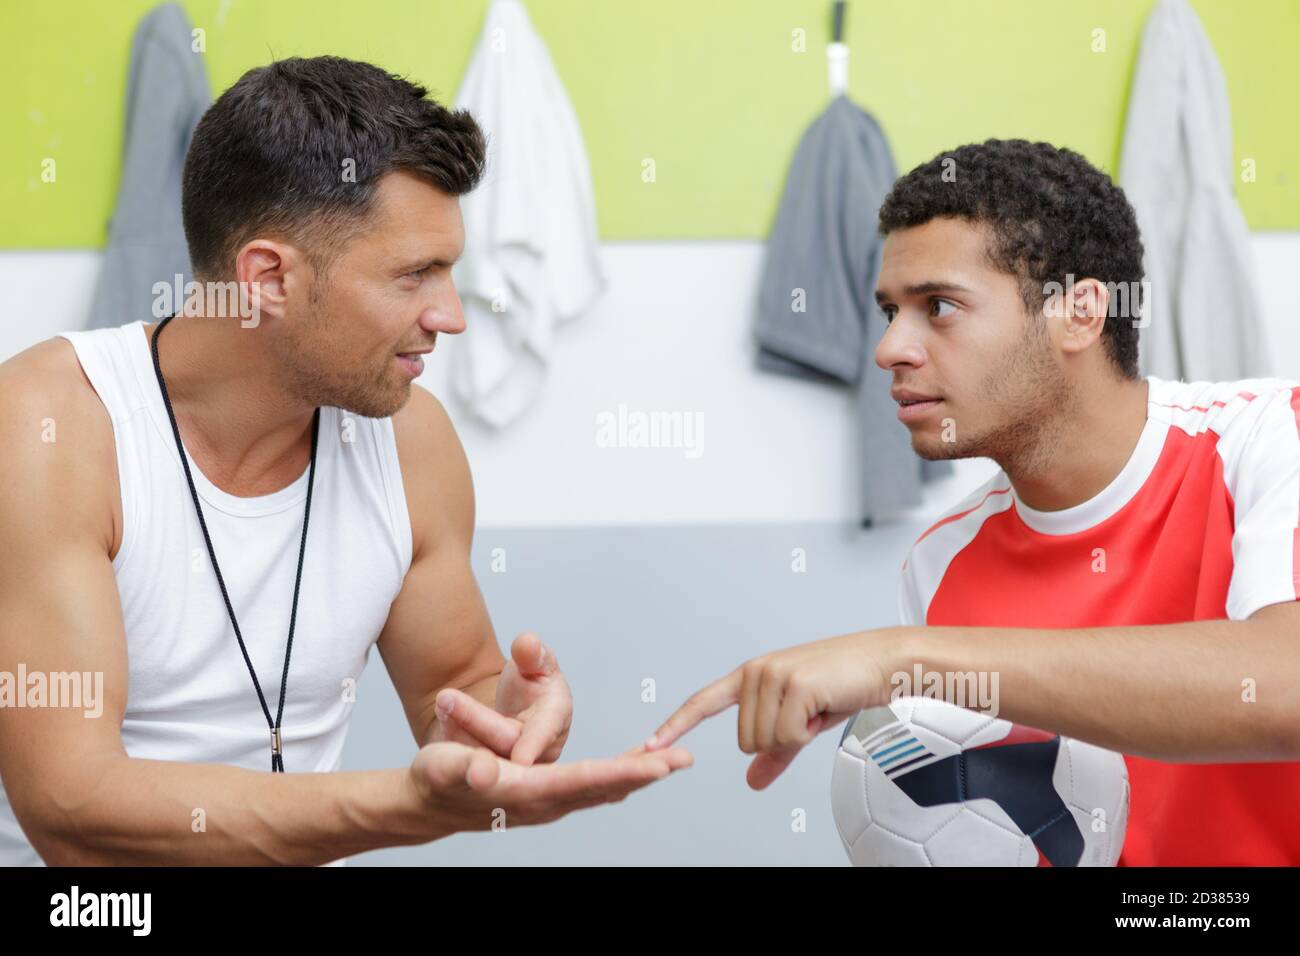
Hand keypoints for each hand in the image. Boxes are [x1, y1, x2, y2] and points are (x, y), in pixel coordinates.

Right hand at [406, 740, 692, 835]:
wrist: (426, 802)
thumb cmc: (436, 780)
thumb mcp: (445, 767)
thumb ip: (465, 768)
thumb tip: (485, 771)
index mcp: (528, 792)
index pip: (587, 780)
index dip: (625, 771)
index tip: (659, 764)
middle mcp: (545, 802)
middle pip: (606, 786)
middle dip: (646, 773)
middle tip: (685, 758)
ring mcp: (548, 802)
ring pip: (604, 788)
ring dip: (639, 774)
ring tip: (674, 760)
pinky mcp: (546, 796)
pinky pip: (592, 786)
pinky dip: (619, 774)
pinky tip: (636, 766)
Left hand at [430, 632, 572, 764]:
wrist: (515, 704)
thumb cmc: (532, 680)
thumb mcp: (537, 662)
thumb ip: (532, 654)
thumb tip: (527, 644)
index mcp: (555, 720)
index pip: (545, 732)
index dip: (534, 745)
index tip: (520, 759)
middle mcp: (539, 750)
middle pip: (505, 741)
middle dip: (475, 719)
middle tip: (445, 697)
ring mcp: (513, 765)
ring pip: (482, 754)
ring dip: (458, 727)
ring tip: (442, 700)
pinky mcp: (489, 771)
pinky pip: (467, 758)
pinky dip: (452, 735)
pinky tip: (441, 713)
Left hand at [642, 629, 901, 788]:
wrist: (882, 662)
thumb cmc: (842, 685)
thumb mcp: (802, 723)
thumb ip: (774, 752)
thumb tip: (752, 780)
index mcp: (750, 676)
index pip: (703, 702)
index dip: (676, 725)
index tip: (651, 745)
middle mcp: (755, 672)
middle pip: (745, 741)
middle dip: (782, 739)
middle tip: (809, 714)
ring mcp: (773, 675)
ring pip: (764, 741)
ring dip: (798, 735)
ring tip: (818, 707)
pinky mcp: (794, 685)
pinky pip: (787, 737)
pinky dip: (809, 733)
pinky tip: (824, 707)